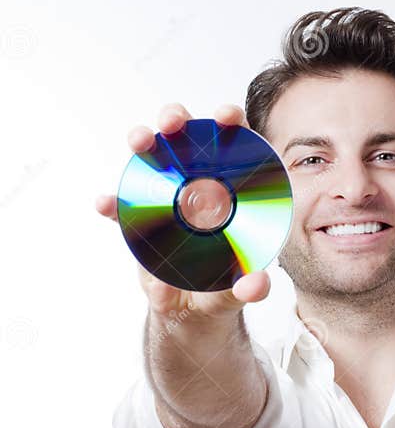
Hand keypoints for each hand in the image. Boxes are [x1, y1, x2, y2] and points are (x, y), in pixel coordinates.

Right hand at [94, 103, 271, 319]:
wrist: (190, 310)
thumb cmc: (223, 287)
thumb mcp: (241, 289)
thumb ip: (252, 287)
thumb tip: (256, 284)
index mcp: (232, 190)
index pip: (235, 147)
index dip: (232, 124)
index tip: (227, 117)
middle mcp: (197, 185)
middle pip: (187, 140)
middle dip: (178, 120)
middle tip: (173, 123)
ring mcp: (165, 200)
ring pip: (151, 161)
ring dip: (143, 144)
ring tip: (140, 142)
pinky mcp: (138, 223)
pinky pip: (122, 209)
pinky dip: (113, 204)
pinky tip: (105, 203)